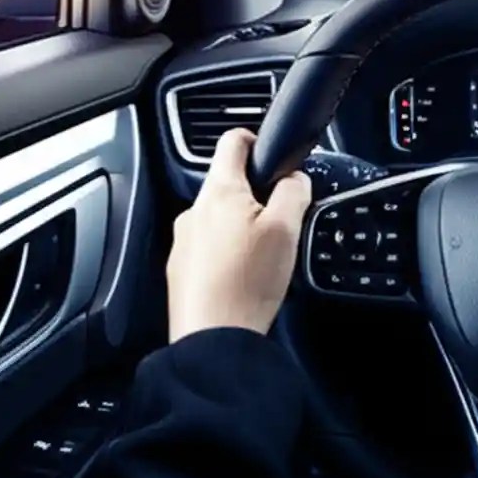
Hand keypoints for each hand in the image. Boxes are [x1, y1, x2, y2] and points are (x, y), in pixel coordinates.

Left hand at [166, 129, 311, 342]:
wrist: (213, 338)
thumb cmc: (247, 283)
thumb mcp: (286, 229)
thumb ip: (294, 192)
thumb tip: (295, 178)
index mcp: (220, 192)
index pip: (233, 142)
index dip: (256, 140)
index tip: (269, 153)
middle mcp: (194, 211)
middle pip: (228, 185)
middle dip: (256, 197)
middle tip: (281, 222)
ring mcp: (184, 241)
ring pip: (219, 220)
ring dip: (242, 229)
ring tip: (265, 257)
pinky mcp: (181, 269)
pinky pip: (209, 249)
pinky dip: (229, 255)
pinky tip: (245, 277)